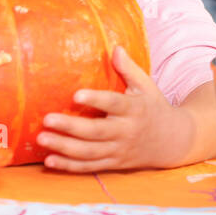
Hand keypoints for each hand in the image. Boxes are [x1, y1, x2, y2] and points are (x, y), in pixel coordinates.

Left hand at [37, 47, 191, 171]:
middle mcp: (126, 131)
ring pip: (89, 152)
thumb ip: (129, 69)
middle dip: (70, 127)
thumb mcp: (147, 86)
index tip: (76, 95)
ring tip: (42, 139)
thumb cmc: (154, 108)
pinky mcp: (114, 164)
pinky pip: (89, 167)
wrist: (173, 141)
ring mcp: (119, 150)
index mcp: (134, 109)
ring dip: (64, 147)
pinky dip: (69, 166)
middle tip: (47, 119)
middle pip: (96, 132)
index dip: (96, 100)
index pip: (114, 104)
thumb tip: (116, 47)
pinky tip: (49, 161)